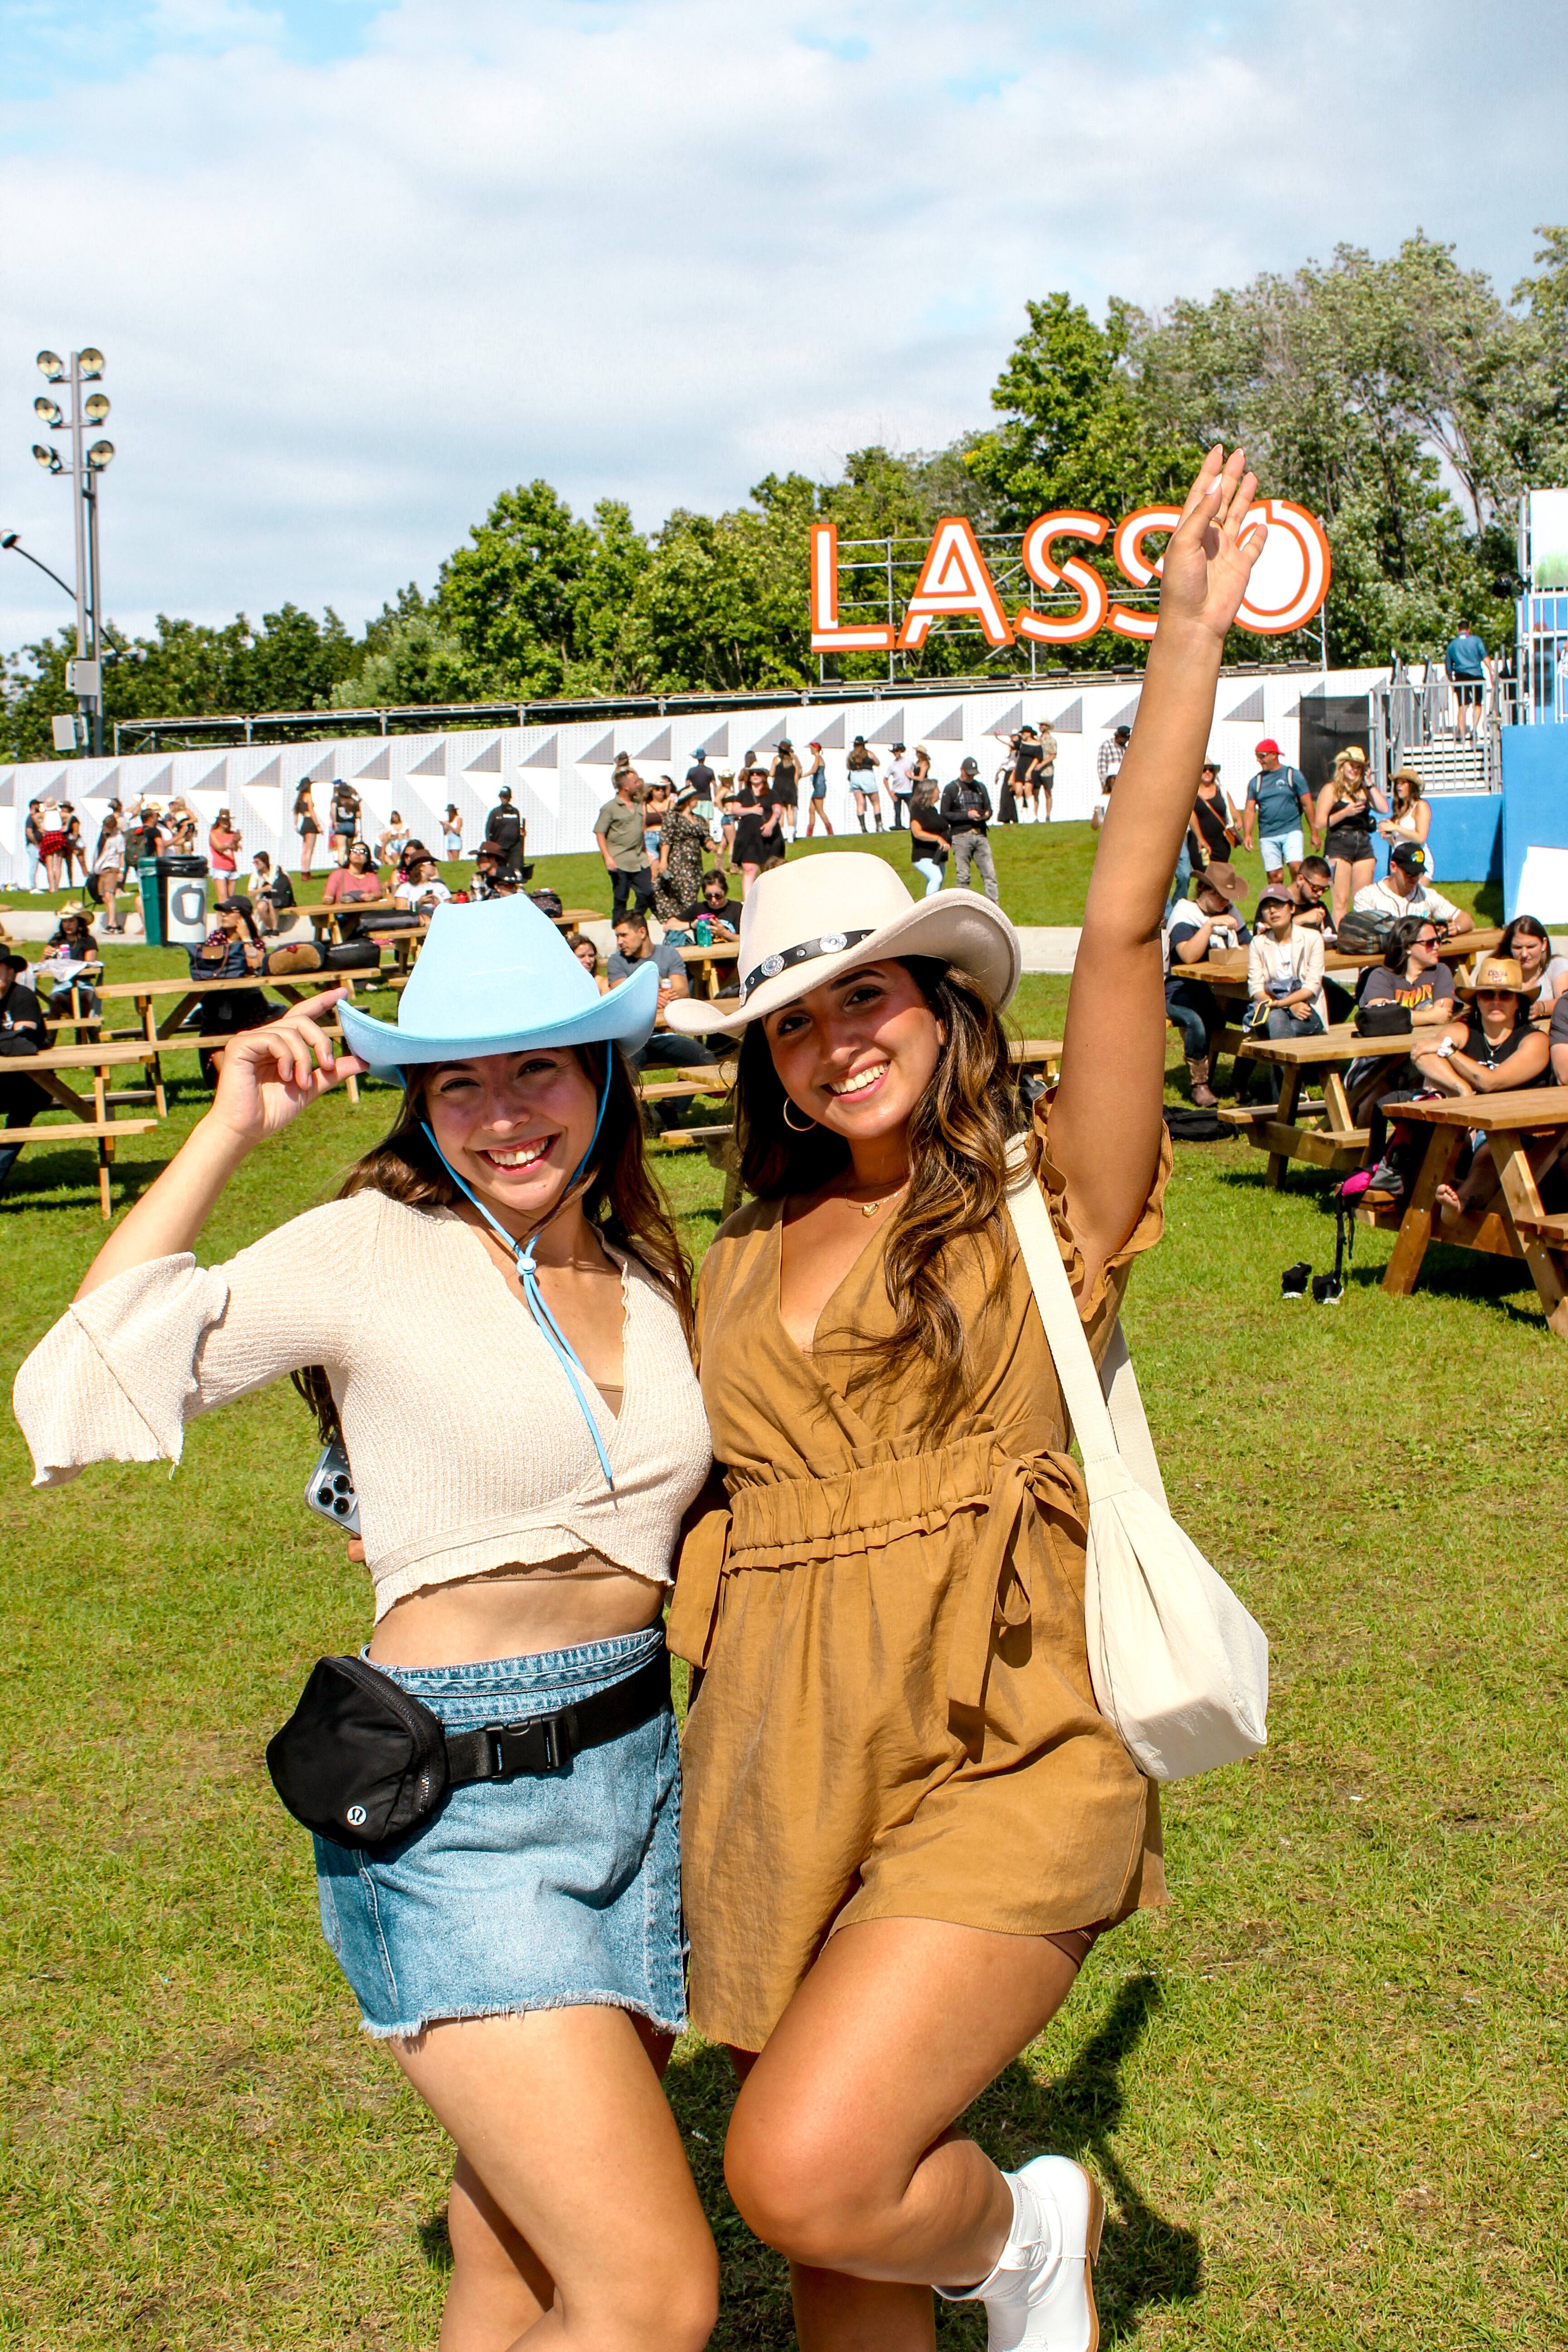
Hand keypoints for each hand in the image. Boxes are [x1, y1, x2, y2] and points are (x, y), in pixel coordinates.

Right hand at [207, 989, 364, 1147]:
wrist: (247, 1129)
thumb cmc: (273, 1110)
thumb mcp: (311, 1087)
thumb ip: (333, 1072)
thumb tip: (364, 1060)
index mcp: (281, 1045)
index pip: (303, 1014)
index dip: (323, 1002)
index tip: (343, 994)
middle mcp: (266, 1037)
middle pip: (303, 1020)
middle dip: (321, 1041)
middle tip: (327, 1065)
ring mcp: (252, 1039)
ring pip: (291, 1031)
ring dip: (304, 1058)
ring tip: (302, 1082)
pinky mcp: (241, 1045)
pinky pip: (274, 1039)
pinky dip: (286, 1058)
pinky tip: (285, 1076)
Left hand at [1156, 445, 1265, 644]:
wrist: (1194, 620)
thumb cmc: (1181, 585)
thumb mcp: (1184, 544)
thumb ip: (1200, 515)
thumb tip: (1217, 486)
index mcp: (1190, 530)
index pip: (1202, 493)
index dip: (1210, 471)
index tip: (1218, 450)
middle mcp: (1208, 538)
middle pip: (1221, 499)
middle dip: (1230, 476)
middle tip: (1240, 454)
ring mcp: (1225, 552)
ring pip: (1237, 517)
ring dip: (1245, 497)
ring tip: (1252, 476)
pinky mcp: (1240, 568)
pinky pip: (1252, 547)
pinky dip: (1258, 536)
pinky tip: (1262, 523)